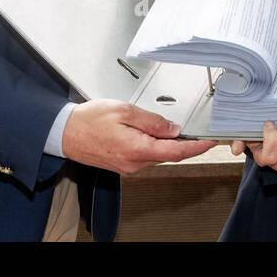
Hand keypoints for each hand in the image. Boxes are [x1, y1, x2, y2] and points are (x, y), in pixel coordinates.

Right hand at [60, 99, 216, 174]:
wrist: (64, 133)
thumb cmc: (89, 120)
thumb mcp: (124, 110)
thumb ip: (152, 121)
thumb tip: (173, 128)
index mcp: (137, 149)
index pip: (177, 151)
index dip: (197, 147)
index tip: (211, 141)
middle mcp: (134, 163)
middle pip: (169, 153)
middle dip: (185, 142)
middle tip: (198, 129)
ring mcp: (129, 166)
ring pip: (157, 154)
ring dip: (167, 142)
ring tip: (168, 125)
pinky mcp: (124, 165)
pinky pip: (146, 155)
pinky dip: (154, 145)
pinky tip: (152, 133)